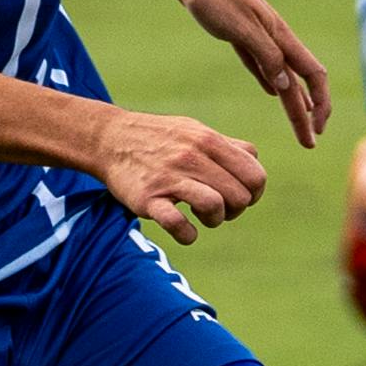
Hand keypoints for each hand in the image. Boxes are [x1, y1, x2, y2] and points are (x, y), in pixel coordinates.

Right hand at [91, 106, 268, 245]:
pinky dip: (187, 234)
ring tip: (202, 216)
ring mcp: (169, 178)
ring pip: (215, 207)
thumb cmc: (159, 139)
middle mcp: (192, 157)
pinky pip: (178, 224)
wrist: (110, 140)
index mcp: (209, 141)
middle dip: (235, 210)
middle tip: (219, 209)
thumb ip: (226, 145)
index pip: (255, 175)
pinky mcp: (148, 199)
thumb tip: (254, 160)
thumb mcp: (195, 130)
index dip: (254, 193)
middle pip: (240, 196)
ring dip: (214, 220)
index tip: (239, 197)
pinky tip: (184, 230)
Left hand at [170, 0, 329, 149]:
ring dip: (293, 102)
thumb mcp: (239, 28)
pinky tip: (273, 91)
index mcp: (279, 35)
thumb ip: (265, 55)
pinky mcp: (240, 35)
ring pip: (283, 75)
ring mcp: (259, 36)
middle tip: (309, 143)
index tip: (316, 132)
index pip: (313, 76)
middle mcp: (275, 37)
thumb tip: (285, 87)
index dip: (319, 106)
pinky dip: (272, 82)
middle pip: (300, 82)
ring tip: (300, 124)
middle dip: (308, 114)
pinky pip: (263, 66)